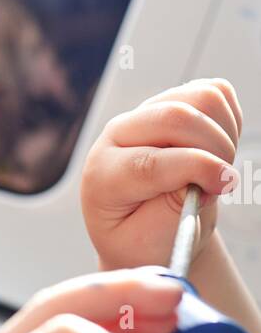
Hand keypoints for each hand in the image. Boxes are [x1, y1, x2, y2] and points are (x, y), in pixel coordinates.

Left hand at [80, 78, 241, 270]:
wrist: (146, 229)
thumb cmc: (144, 239)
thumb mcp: (151, 239)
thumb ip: (173, 208)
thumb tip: (205, 172)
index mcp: (103, 174)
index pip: (149, 162)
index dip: (196, 168)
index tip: (224, 184)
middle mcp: (119, 135)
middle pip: (175, 116)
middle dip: (215, 148)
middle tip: (222, 183)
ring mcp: (145, 113)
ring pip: (201, 97)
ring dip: (224, 133)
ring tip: (217, 168)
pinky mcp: (172, 101)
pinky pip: (215, 93)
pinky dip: (229, 120)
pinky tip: (217, 151)